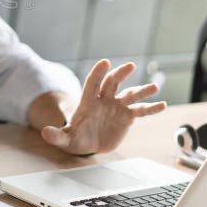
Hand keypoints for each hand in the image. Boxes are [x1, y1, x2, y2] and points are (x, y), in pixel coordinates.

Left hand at [41, 59, 165, 154]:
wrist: (89, 144)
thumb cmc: (76, 138)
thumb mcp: (65, 139)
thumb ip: (56, 135)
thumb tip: (45, 133)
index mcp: (88, 101)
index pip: (92, 83)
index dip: (97, 73)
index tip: (104, 62)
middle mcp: (104, 100)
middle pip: (112, 83)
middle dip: (120, 74)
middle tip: (130, 66)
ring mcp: (116, 106)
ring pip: (129, 95)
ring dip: (141, 91)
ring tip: (154, 87)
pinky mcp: (126, 116)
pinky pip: (140, 111)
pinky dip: (150, 108)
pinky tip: (161, 105)